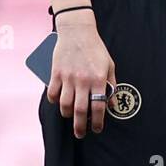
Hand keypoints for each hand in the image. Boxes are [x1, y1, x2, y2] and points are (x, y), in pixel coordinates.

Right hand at [47, 12, 116, 138]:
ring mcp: (68, 77)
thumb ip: (111, 85)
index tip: (96, 129)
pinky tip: (58, 102)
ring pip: (65, 104)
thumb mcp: (109, 65)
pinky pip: (52, 93)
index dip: (97, 121)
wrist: (77, 31)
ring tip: (70, 117)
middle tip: (80, 134)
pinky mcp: (56, 73)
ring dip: (67, 115)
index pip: (98, 106)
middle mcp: (83, 80)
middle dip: (80, 126)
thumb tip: (112, 104)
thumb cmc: (95, 48)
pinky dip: (54, 101)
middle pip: (80, 110)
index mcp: (98, 79)